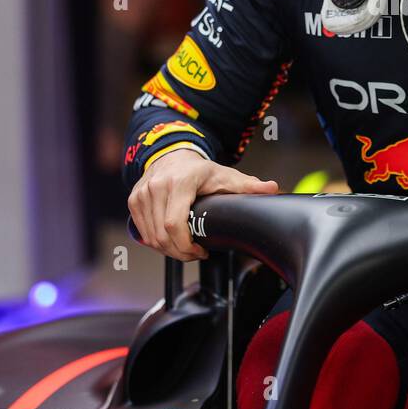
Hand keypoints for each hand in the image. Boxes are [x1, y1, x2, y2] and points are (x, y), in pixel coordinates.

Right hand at [128, 148, 277, 260]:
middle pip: (163, 236)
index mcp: (180, 182)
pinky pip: (142, 231)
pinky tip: (171, 241)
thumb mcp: (226, 176)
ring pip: (151, 237)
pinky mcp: (134, 200)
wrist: (172, 154)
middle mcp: (157, 187)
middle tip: (195, 254)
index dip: (187, 246)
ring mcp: (142, 193)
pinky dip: (156, 242)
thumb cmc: (200, 170)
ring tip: (185, 249)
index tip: (201, 252)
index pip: (175, 225)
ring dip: (168, 250)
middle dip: (180, 252)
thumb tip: (274, 189)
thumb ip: (248, 185)